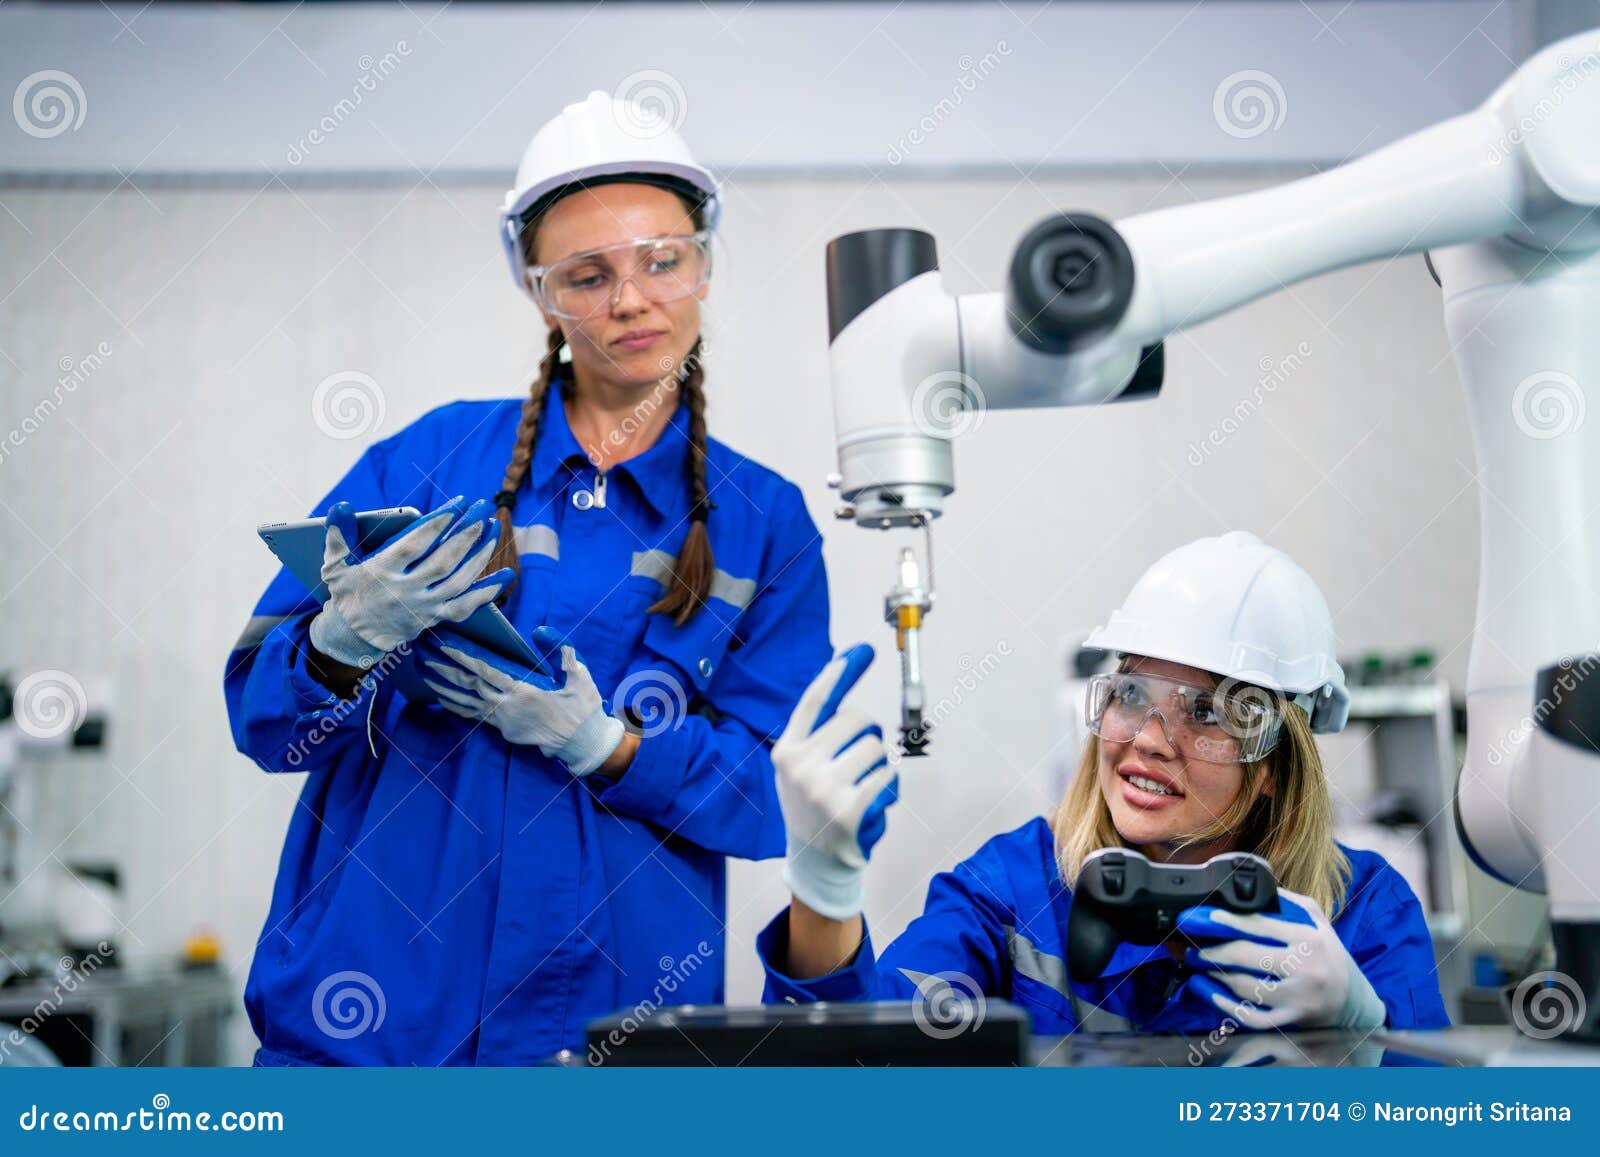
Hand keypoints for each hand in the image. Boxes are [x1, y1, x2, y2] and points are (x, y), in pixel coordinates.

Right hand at [309, 497, 511, 667]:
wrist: (353, 636)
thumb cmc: (347, 593)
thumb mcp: (335, 565)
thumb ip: (338, 534)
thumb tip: (342, 505)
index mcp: (382, 572)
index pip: (415, 545)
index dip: (439, 523)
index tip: (459, 503)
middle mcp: (406, 590)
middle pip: (443, 559)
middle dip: (466, 532)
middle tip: (483, 508)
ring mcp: (424, 606)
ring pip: (459, 579)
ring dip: (480, 553)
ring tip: (493, 527)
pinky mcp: (436, 618)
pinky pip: (467, 606)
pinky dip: (488, 591)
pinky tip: (506, 574)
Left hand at [417, 627, 623, 776]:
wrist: (582, 743)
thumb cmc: (582, 706)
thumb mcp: (579, 674)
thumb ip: (560, 649)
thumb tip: (539, 630)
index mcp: (522, 691)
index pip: (485, 671)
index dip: (462, 658)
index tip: (444, 645)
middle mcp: (506, 707)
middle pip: (468, 685)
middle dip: (444, 668)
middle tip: (423, 653)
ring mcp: (503, 721)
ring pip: (466, 702)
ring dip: (443, 687)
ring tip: (424, 673)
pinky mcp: (503, 730)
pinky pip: (474, 714)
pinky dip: (456, 705)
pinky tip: (443, 697)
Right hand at [773, 644, 897, 920]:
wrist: (816, 862)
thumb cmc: (816, 806)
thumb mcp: (802, 767)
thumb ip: (820, 731)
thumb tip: (842, 677)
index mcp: (787, 750)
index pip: (814, 701)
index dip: (839, 674)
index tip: (862, 650)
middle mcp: (800, 765)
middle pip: (857, 719)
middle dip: (868, 735)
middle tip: (859, 763)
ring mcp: (823, 787)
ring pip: (876, 747)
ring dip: (880, 766)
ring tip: (863, 788)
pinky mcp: (849, 808)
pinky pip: (887, 776)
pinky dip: (889, 788)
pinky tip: (873, 805)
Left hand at [1177, 888, 1385, 1030]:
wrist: (1355, 1002)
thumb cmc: (1331, 957)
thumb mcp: (1321, 924)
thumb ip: (1294, 903)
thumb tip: (1263, 885)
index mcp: (1309, 940)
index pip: (1262, 926)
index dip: (1231, 921)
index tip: (1209, 917)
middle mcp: (1304, 969)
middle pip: (1248, 956)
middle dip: (1215, 951)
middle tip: (1196, 947)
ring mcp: (1298, 998)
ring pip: (1247, 987)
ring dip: (1217, 975)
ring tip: (1201, 965)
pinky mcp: (1292, 1021)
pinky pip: (1253, 1017)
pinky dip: (1228, 1007)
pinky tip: (1211, 993)